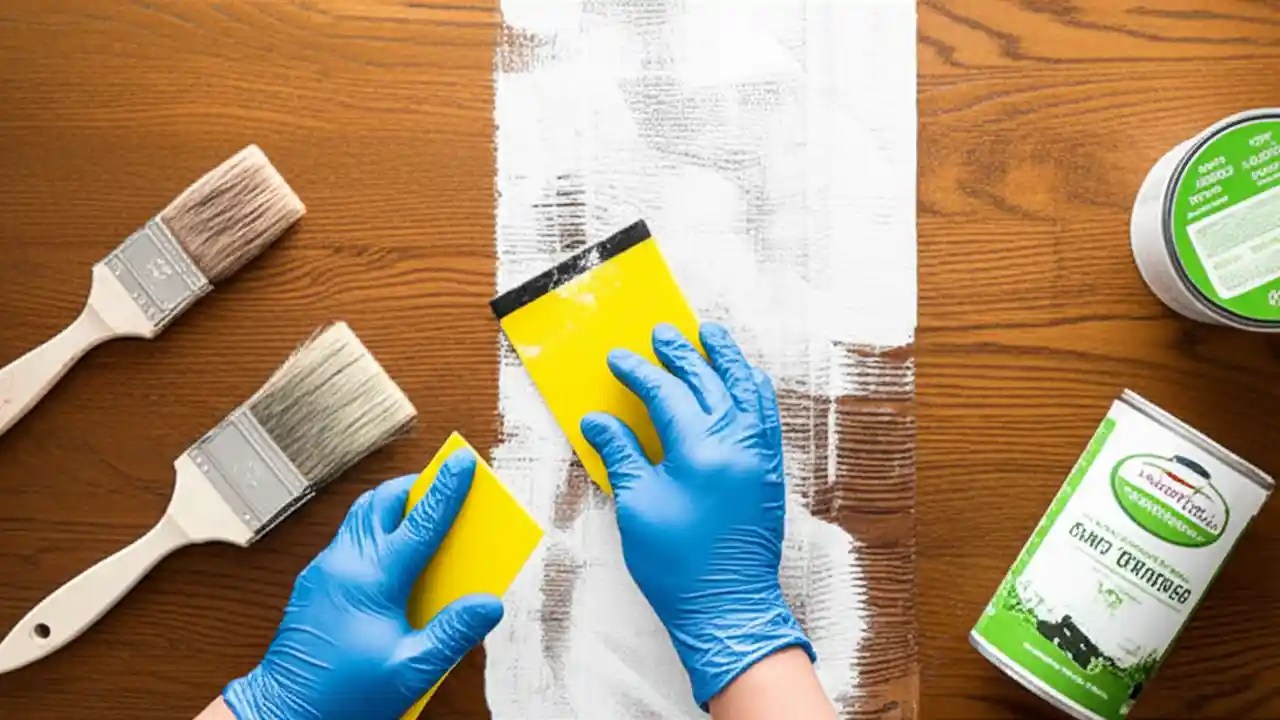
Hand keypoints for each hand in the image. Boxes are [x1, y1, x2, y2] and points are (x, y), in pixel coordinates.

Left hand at [222, 452, 502, 719]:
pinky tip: (393, 550)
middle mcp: (345, 564)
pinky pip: (349, 537)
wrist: (283, 712)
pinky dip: (375, 527)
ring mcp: (324, 570)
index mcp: (373, 580)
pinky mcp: (315, 581)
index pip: (419, 522)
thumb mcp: (412, 670)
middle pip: (383, 502)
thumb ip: (454, 633)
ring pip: (361, 514)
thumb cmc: (345, 694)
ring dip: (393, 504)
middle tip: (445, 484)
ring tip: (422, 509)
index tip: (464, 462)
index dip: (446, 489)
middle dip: (416, 486)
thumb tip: (489, 603)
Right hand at [581, 322, 813, 706]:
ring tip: (712, 334)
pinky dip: (755, 389)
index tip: (619, 359)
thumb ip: (622, 455)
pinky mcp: (771, 470)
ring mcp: (759, 455)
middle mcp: (736, 444)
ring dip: (727, 359)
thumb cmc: (678, 565)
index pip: (667, 394)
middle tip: (662, 333)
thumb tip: (598, 421)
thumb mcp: (638, 507)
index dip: (640, 373)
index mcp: (699, 451)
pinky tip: (747, 377)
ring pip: (746, 390)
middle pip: (708, 382)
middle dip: (682, 353)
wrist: (728, 607)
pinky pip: (768, 415)